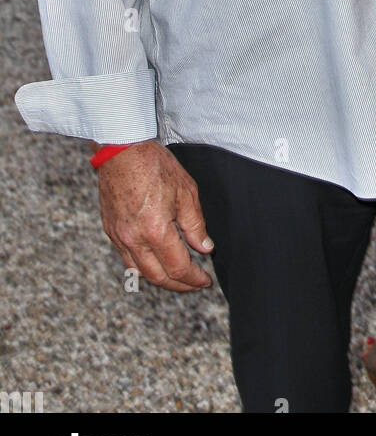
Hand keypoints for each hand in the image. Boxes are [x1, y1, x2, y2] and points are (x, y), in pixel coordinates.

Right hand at [96, 140, 213, 291]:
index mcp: (156, 231)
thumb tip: (204, 247)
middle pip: (158, 277)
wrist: (121, 150)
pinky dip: (143, 266)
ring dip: (160, 279)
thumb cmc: (153, 165)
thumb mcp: (186, 191)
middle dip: (179, 285)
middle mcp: (134, 239)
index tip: (204, 280)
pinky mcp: (110, 230)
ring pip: (139, 272)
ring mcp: (119, 237)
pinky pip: (127, 258)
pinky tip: (155, 260)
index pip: (178, 268)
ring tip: (177, 276)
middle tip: (194, 283)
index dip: (194, 278)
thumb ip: (196, 224)